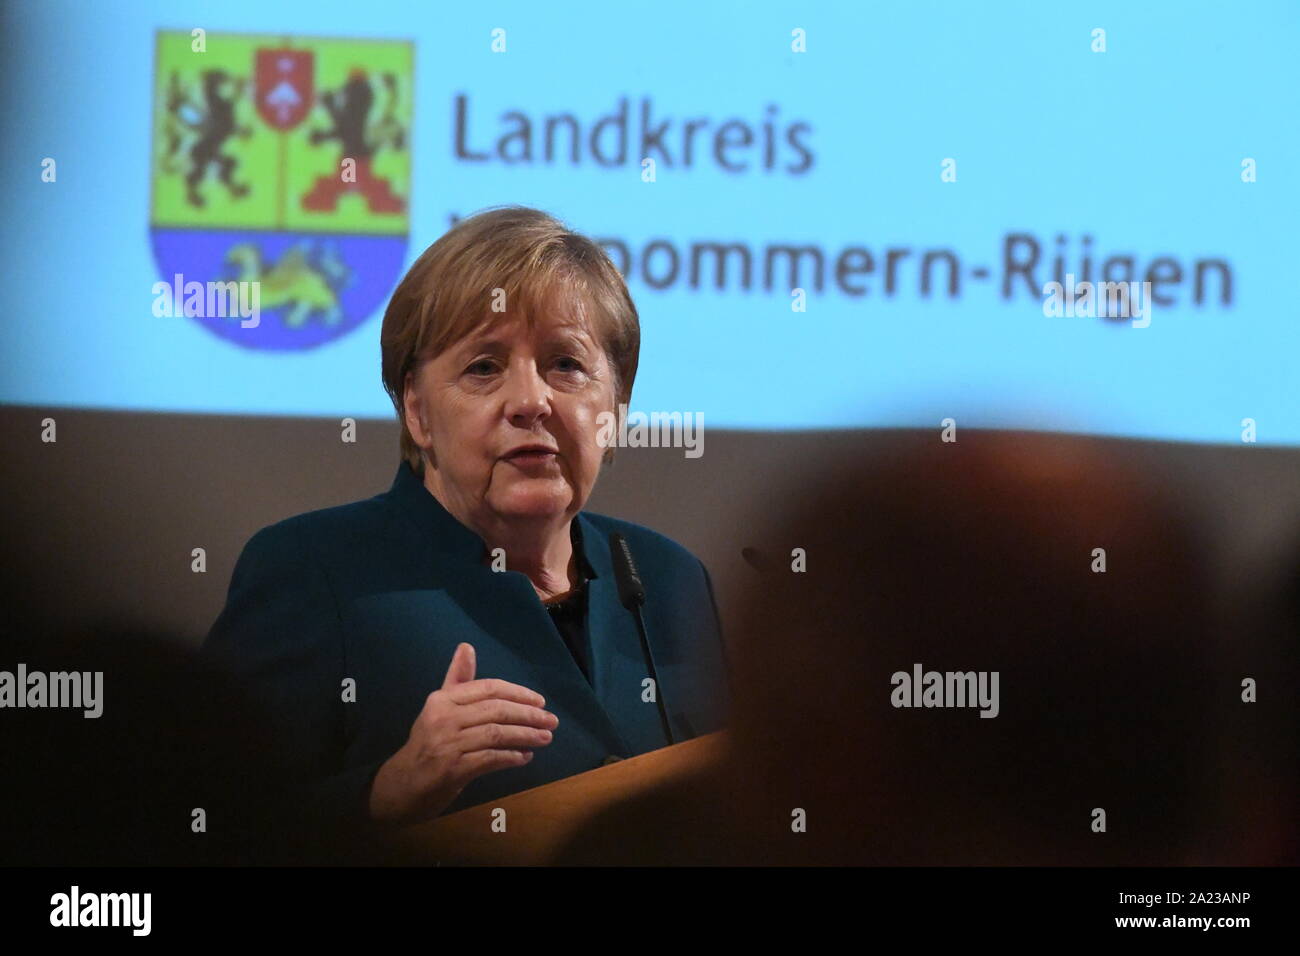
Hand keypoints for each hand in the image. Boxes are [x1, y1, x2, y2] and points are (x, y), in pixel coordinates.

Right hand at [367, 643, 557, 824]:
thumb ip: (458, 679)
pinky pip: (490, 758)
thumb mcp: (440, 708)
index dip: (518, 693)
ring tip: (545, 738)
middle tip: (551, 721)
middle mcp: (443, 717)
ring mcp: (447, 744)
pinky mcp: (453, 769)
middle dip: (528, 715)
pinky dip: (512, 757)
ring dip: (526, 736)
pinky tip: (525, 757)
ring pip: (496, 734)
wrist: (403, 784)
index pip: (488, 688)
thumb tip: (467, 646)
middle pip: (496, 710)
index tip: (540, 701)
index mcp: (443, 699)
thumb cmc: (428, 743)